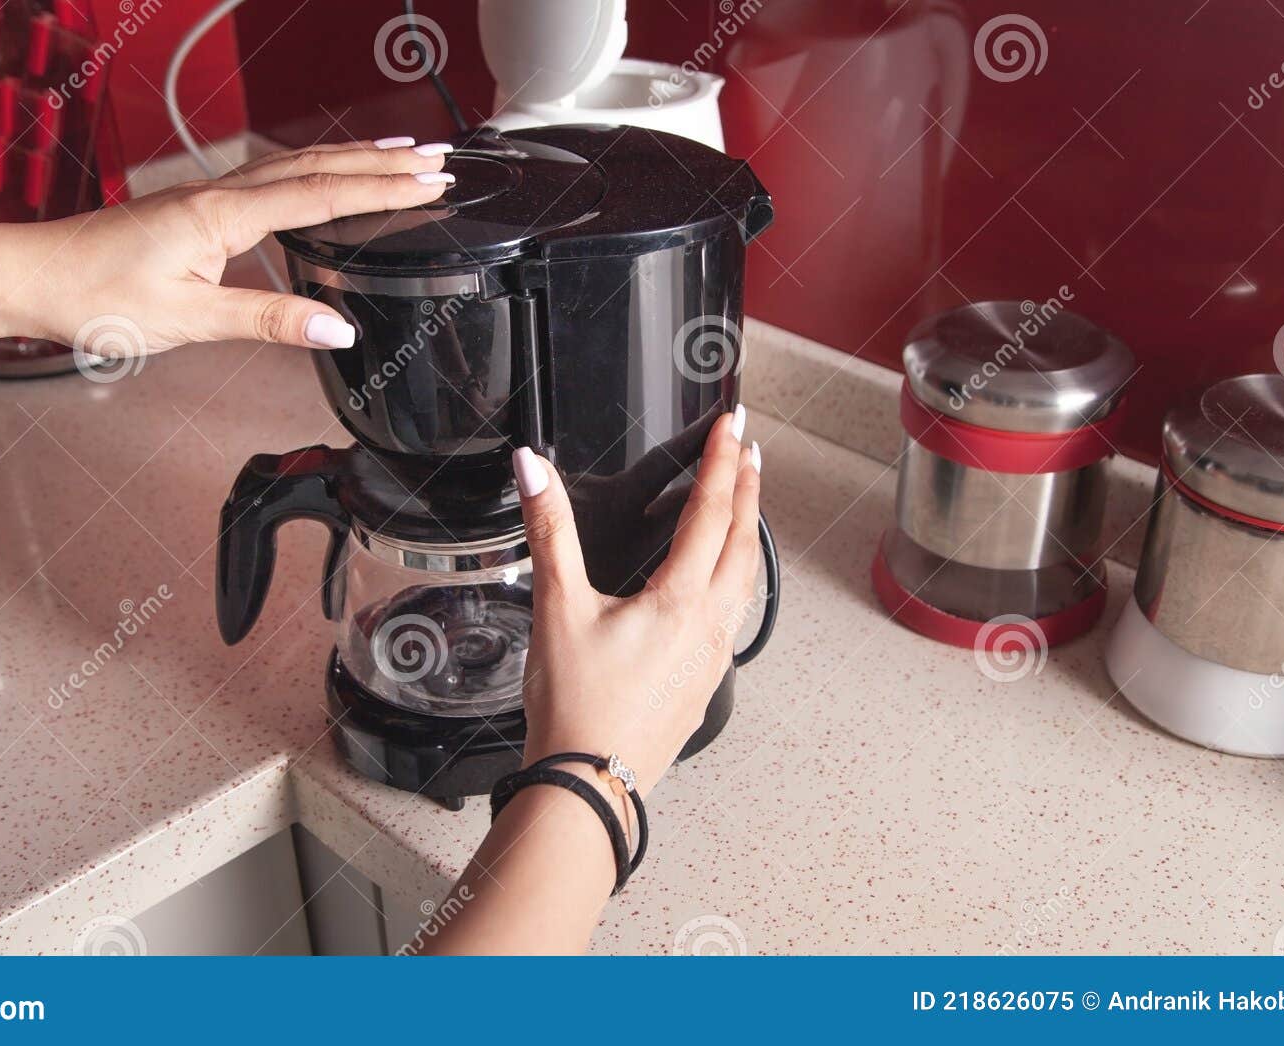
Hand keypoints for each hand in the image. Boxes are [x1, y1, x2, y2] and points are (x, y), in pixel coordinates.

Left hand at [27, 138, 455, 354]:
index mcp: (223, 215)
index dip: (382, 190)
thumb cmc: (95, 294)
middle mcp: (218, 195)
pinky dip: (311, 175)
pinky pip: (270, 181)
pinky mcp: (195, 210)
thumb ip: (267, 320)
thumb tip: (334, 329)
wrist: (33, 277)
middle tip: (435, 159)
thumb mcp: (188, 319)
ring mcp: (207, 198)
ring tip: (397, 159)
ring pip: (294, 167)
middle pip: (315, 166)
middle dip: (380, 163)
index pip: (321, 196)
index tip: (431, 183)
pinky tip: (322, 182)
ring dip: (350, 161)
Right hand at [512, 411, 762, 795]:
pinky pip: (733, 616)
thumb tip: (534, 470)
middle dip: (747, 490)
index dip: (722, 461)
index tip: (732, 426)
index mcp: (680, 599)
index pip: (712, 511)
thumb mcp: (557, 609)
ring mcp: (713, 658)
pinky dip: (734, 580)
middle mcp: (710, 626)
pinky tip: (718, 588)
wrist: (589, 785)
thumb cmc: (576, 709)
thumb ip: (550, 531)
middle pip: (743, 542)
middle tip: (749, 453)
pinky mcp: (705, 684)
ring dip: (745, 536)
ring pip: (745, 581)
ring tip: (742, 509)